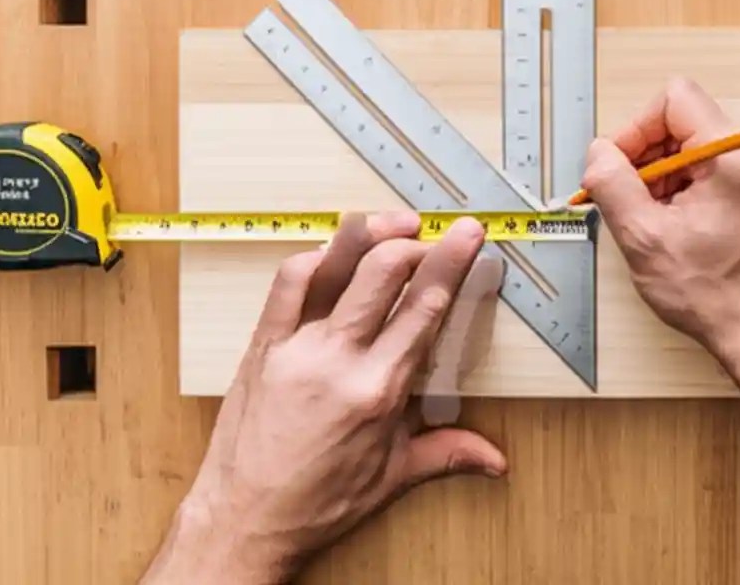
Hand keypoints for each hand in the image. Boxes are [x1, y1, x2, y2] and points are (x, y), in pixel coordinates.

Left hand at [143, 212, 506, 583]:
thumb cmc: (315, 503)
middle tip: (441, 231)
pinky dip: (315, 256)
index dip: (451, 262)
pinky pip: (287, 283)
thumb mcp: (392, 478)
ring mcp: (295, 346)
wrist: (242, 518)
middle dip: (420, 241)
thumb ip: (449, 454)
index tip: (467, 235)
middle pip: (383, 273)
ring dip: (368, 235)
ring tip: (396, 221)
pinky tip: (337, 251)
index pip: (424, 308)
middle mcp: (336, 360)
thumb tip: (496, 460)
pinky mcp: (263, 344)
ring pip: (333, 265)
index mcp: (377, 391)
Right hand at [581, 78, 739, 366]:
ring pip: (699, 144)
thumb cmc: (715, 295)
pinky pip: (717, 166)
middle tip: (630, 198)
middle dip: (648, 154)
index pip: (675, 100)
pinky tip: (676, 223)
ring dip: (665, 174)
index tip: (618, 166)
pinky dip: (688, 186)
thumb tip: (599, 153)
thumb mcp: (643, 238)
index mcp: (734, 156)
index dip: (636, 129)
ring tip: (654, 218)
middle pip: (687, 120)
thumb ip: (612, 184)